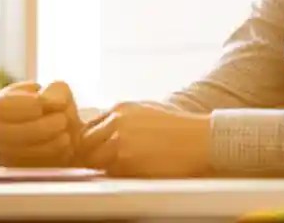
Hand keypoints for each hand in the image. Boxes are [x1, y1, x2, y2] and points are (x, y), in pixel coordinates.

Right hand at [0, 81, 81, 165]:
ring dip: (47, 144)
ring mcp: (5, 152)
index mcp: (2, 105)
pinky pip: (29, 168)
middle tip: (61, 120)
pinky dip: (50, 158)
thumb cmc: (57, 108)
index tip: (41, 105)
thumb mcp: (59, 92)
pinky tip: (64, 150)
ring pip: (17, 153)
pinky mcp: (19, 170)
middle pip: (4, 132)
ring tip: (66, 135)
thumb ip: (55, 93)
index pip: (0, 107)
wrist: (67, 134)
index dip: (22, 105)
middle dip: (37, 128)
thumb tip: (54, 103)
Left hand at [78, 102, 211, 177]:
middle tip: (98, 163)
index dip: (88, 140)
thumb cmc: (178, 126)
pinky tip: (129, 172)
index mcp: (119, 109)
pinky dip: (114, 175)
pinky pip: (110, 173)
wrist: (199, 139)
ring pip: (93, 160)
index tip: (93, 149)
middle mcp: (116, 123)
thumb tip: (104, 130)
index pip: (87, 126)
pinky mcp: (127, 164)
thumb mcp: (145, 110)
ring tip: (116, 169)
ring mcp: (119, 144)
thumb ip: (121, 118)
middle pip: (84, 143)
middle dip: (89, 154)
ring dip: (100, 166)